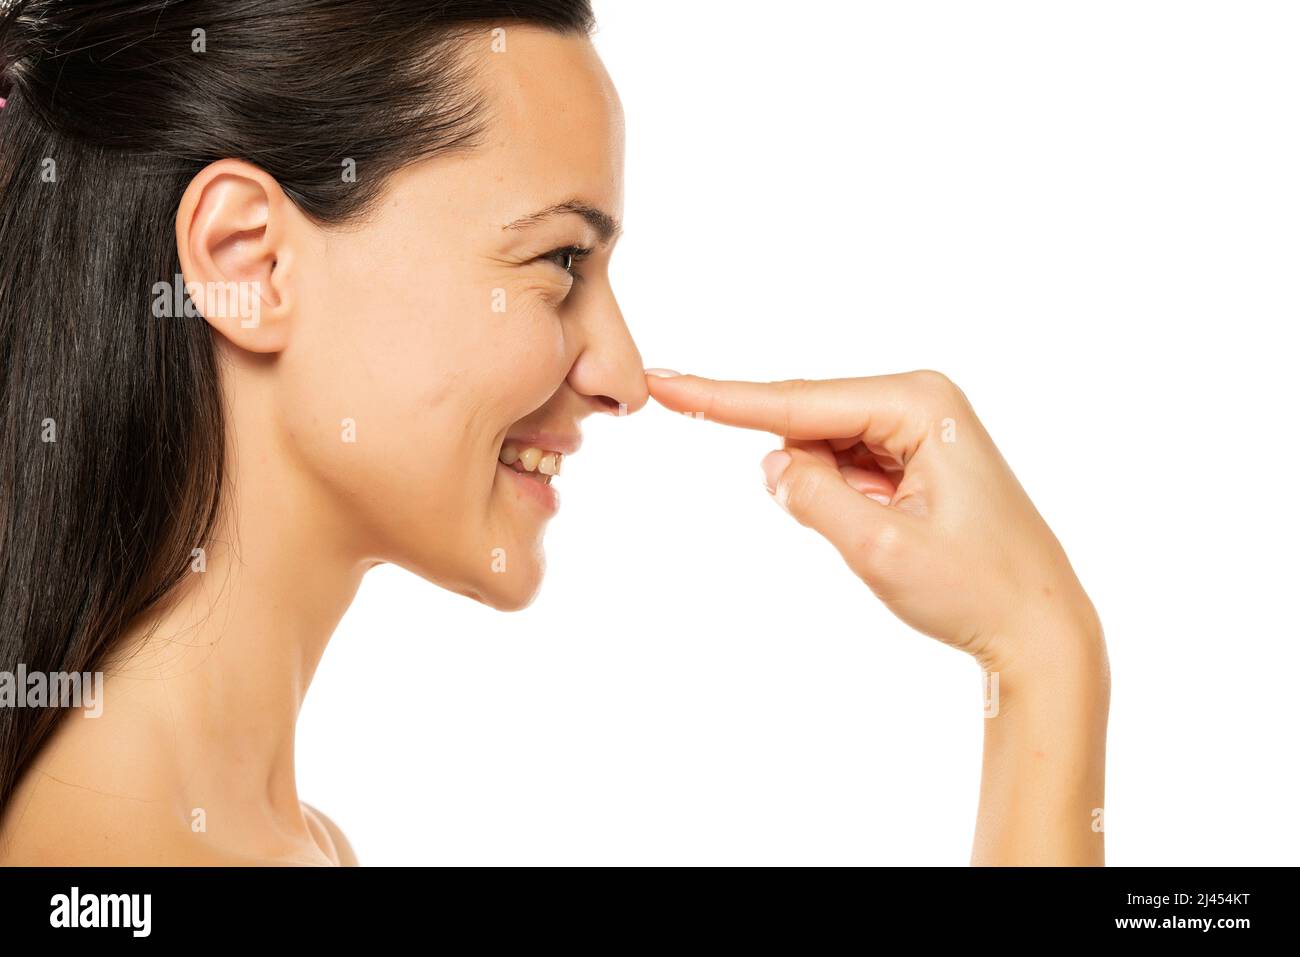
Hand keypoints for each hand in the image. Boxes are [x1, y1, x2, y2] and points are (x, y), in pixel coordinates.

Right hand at [644, 369, 1103, 677]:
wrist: (1040, 630)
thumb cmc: (978, 590)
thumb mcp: (880, 551)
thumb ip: (811, 499)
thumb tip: (769, 463)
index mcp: (918, 405)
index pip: (797, 403)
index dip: (722, 399)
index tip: (662, 382)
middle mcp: (921, 400)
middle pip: (811, 423)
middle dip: (803, 476)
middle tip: (870, 531)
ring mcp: (921, 427)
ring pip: (825, 450)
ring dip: (830, 497)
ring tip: (897, 540)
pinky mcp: (917, 455)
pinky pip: (847, 468)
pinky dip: (844, 502)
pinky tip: (893, 533)